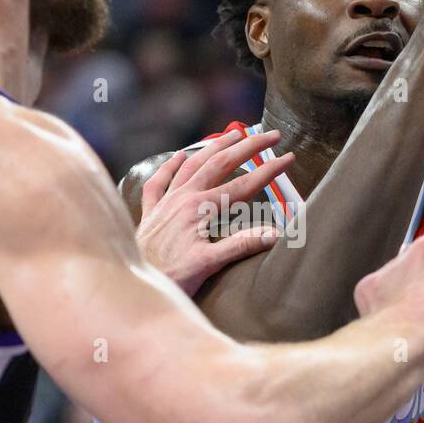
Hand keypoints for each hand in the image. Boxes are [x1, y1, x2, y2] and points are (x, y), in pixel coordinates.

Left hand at [136, 128, 293, 295]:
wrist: (134, 288)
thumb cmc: (171, 278)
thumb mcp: (209, 264)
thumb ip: (241, 245)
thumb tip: (274, 234)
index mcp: (200, 209)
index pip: (243, 185)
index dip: (268, 171)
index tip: (289, 159)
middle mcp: (182, 198)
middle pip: (220, 163)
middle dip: (248, 147)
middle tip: (271, 136)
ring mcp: (165, 203)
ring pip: (192, 164)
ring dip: (215, 146)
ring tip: (234, 134)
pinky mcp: (150, 213)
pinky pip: (158, 182)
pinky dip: (170, 166)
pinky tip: (179, 156)